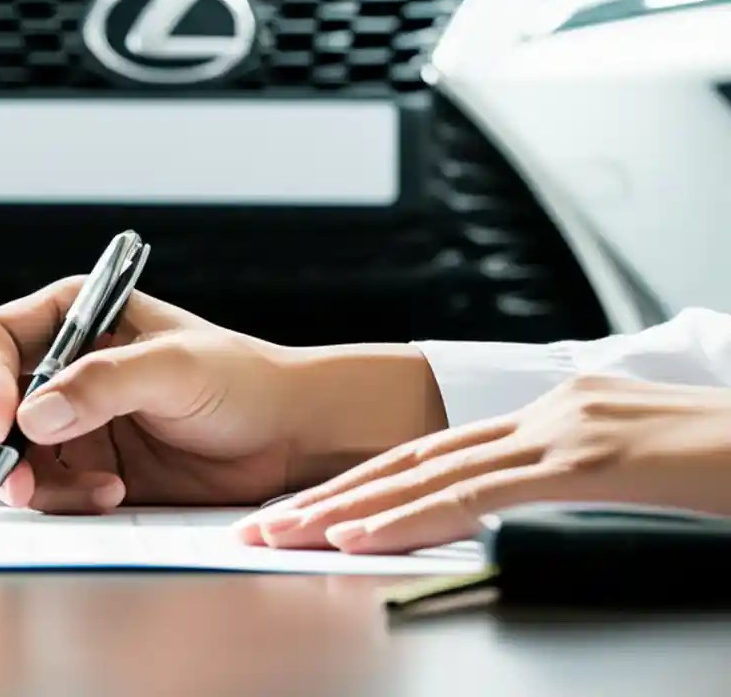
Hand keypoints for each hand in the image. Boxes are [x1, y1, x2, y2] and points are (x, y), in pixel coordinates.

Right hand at [0, 277, 445, 513]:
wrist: (288, 436)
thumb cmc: (242, 381)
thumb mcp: (174, 368)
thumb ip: (102, 383)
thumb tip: (32, 415)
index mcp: (74, 317)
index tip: (3, 421)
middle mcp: (63, 367)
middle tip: (11, 477)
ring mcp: (71, 421)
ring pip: (10, 454)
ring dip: (33, 479)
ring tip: (90, 490)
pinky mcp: (87, 466)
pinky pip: (47, 489)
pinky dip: (68, 497)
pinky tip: (113, 491)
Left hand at [235, 375, 730, 553]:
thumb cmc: (725, 463)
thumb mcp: (629, 470)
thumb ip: (560, 482)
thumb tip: (507, 512)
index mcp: (550, 414)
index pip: (432, 453)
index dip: (361, 483)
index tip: (306, 512)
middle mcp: (545, 411)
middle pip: (409, 457)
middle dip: (329, 494)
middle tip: (261, 523)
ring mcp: (564, 429)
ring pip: (427, 472)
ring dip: (345, 507)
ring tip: (281, 533)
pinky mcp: (589, 459)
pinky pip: (478, 494)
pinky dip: (410, 517)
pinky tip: (358, 536)